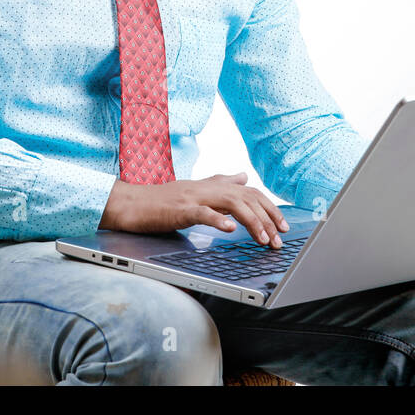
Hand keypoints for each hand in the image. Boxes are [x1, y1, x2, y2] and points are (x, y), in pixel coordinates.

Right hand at [99, 171, 289, 247]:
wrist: (130, 204)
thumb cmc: (161, 201)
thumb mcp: (196, 189)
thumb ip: (221, 183)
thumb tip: (244, 176)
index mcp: (212, 185)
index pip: (249, 193)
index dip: (269, 207)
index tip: (283, 225)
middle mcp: (206, 188)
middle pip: (246, 197)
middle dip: (267, 217)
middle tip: (280, 238)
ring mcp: (193, 197)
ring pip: (231, 203)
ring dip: (252, 221)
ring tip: (264, 238)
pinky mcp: (179, 209)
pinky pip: (202, 213)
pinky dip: (217, 220)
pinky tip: (230, 230)